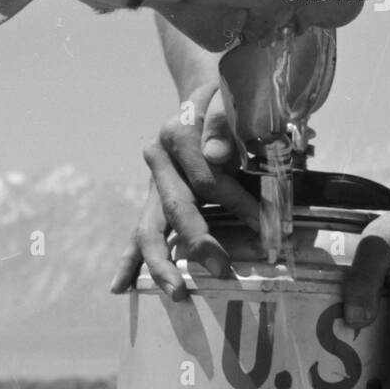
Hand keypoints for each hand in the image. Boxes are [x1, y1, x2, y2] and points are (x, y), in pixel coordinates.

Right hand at [111, 81, 260, 300]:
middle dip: (199, 240)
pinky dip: (129, 261)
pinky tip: (120, 287)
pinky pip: (139, 234)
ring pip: (149, 228)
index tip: (269, 225)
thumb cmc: (227, 103)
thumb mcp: (232, 103)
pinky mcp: (153, 200)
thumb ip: (225, 126)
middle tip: (221, 267)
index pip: (207, 178)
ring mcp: (153, 183)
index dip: (239, 203)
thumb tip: (217, 156)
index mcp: (177, 134)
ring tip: (176, 290)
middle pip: (175, 206)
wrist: (205, 97)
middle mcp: (159, 159)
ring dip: (161, 263)